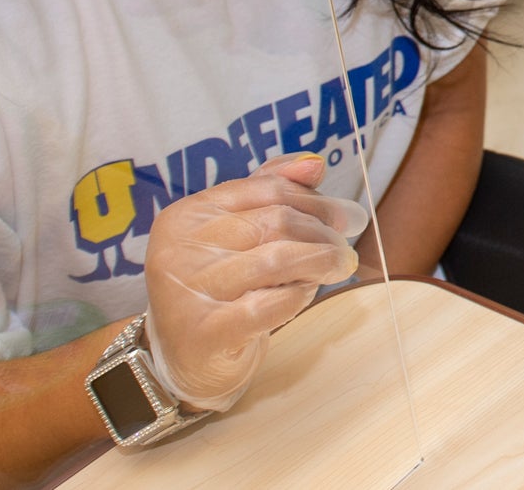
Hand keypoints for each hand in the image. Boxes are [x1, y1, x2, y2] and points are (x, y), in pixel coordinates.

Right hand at [142, 152, 367, 411]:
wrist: (184, 361)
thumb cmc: (220, 289)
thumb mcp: (236, 234)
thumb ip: (271, 192)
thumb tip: (315, 163)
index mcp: (187, 213)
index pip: (266, 189)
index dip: (314, 199)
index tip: (343, 217)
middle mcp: (180, 248)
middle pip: (276, 222)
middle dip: (322, 233)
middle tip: (344, 249)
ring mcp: (188, 291)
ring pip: (277, 259)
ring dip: (319, 261)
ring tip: (337, 268)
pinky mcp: (205, 332)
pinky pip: (269, 305)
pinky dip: (298, 295)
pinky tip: (303, 295)